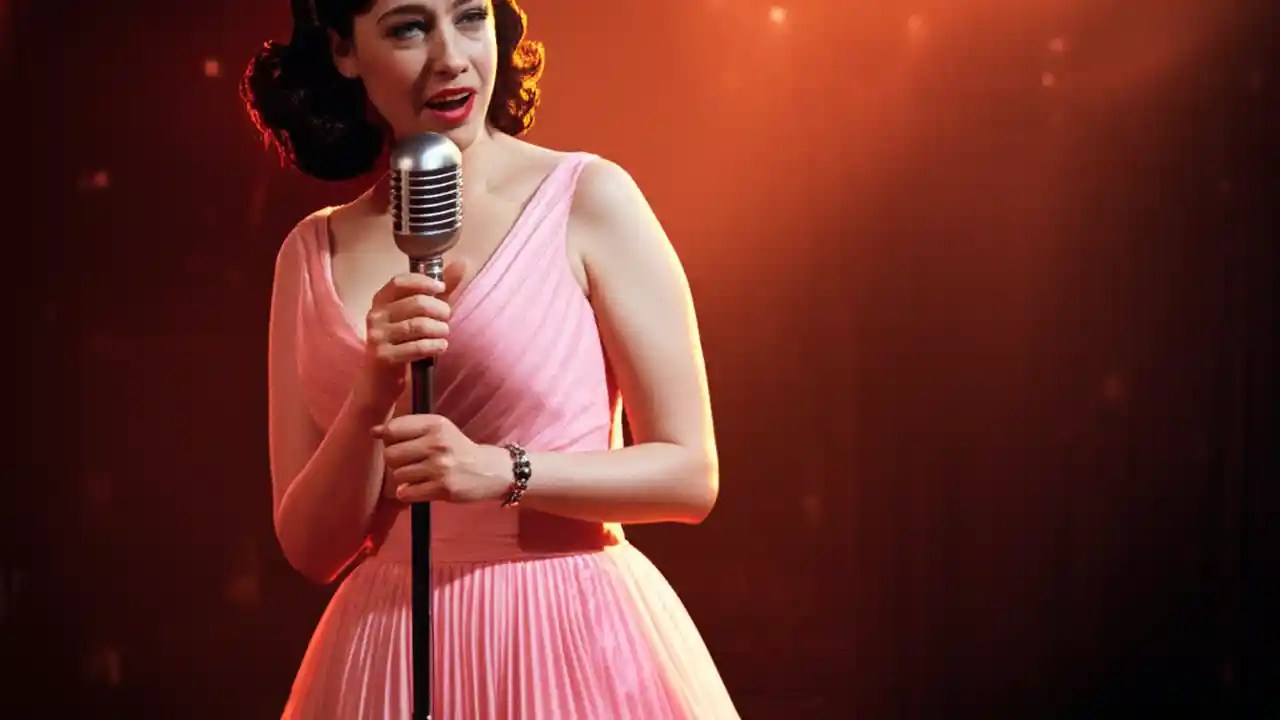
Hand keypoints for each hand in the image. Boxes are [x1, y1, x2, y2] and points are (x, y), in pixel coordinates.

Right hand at [355, 265, 461, 408]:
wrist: (379, 382)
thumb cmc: (402, 343)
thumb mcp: (418, 315)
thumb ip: (439, 291)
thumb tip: (462, 263)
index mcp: (380, 300)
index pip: (400, 281)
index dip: (424, 282)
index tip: (442, 289)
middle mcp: (375, 315)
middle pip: (416, 303)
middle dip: (440, 309)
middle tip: (448, 318)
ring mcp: (377, 336)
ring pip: (418, 325)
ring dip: (439, 329)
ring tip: (444, 334)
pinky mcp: (383, 356)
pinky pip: (416, 347)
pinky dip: (434, 346)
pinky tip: (441, 347)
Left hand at [372, 414, 510, 503]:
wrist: (489, 471)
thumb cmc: (458, 449)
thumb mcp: (438, 430)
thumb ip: (407, 428)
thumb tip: (373, 431)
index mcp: (435, 424)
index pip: (394, 429)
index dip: (388, 439)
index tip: (395, 443)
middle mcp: (437, 443)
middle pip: (391, 454)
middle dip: (395, 461)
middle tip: (410, 462)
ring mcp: (440, 467)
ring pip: (398, 475)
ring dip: (405, 478)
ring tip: (420, 475)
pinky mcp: (443, 488)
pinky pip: (407, 493)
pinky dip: (409, 493)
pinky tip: (420, 488)